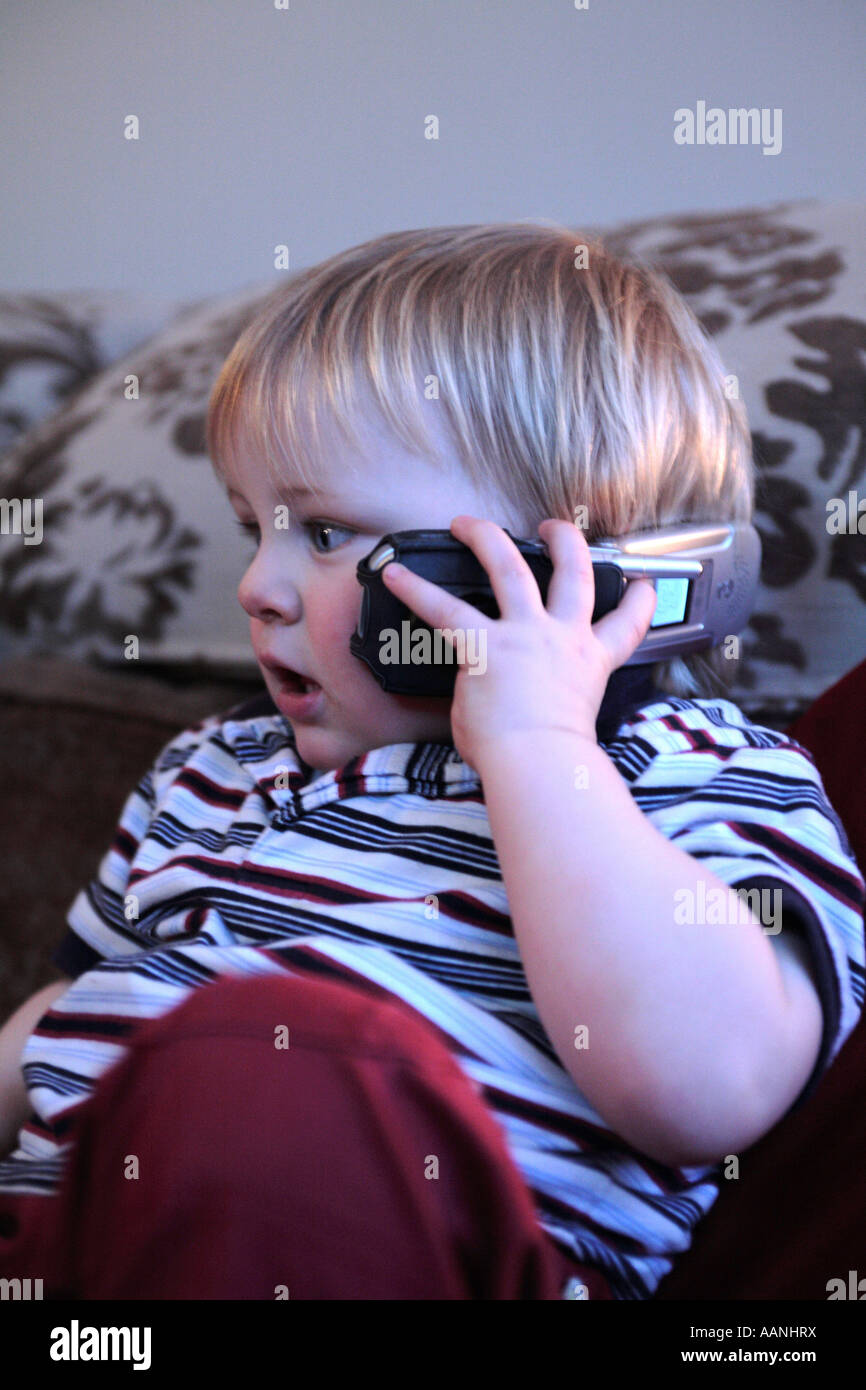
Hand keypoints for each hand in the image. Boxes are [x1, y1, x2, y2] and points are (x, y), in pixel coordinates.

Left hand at [380, 514, 657, 769]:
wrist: (541, 764)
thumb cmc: (549, 760)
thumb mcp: (562, 721)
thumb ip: (541, 697)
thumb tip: (506, 700)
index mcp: (588, 662)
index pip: (626, 626)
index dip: (640, 601)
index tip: (643, 584)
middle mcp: (562, 639)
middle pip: (574, 573)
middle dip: (566, 541)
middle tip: (551, 526)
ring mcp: (525, 635)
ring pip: (511, 567)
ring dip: (487, 538)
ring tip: (466, 523)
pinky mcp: (485, 644)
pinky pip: (444, 608)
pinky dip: (415, 590)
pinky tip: (395, 575)